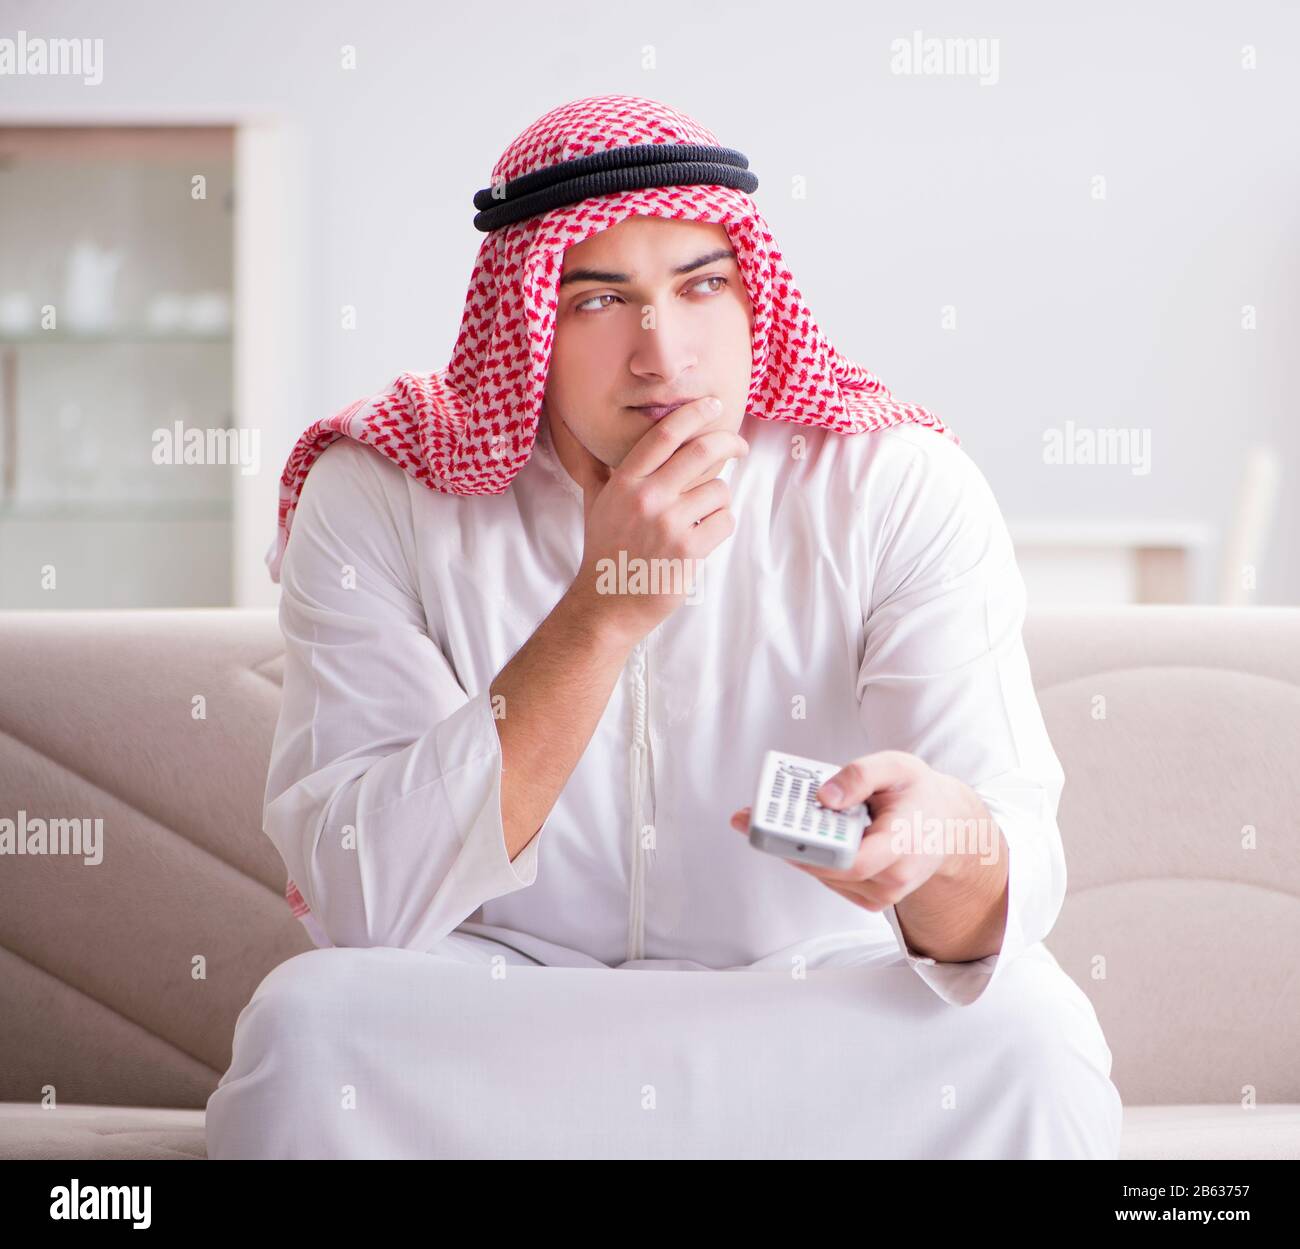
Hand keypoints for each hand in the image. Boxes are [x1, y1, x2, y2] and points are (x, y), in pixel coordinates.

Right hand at [564, 396, 748, 647]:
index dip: (694, 413)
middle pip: (701, 452)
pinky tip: (705, 535)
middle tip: (738, 446)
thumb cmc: (604, 551)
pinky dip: (722, 524)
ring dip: (719, 499)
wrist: (607, 604)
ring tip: (703, 513)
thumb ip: (596, 469)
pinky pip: (725, 521)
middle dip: (729, 442)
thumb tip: (575, 432)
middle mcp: (647, 498)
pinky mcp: (689, 551)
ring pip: (719, 490)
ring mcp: (669, 525)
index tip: (714, 405)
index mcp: (625, 482)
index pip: (665, 434)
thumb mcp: (594, 504)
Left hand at [729, 750, 986, 911]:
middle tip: (750, 815)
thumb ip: (861, 776)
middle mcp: (893, 879)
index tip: (779, 825)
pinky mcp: (869, 897)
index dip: (812, 848)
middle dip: (787, 841)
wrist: (948, 826)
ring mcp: (881, 894)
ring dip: (794, 847)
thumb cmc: (919, 794)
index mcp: (903, 845)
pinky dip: (809, 856)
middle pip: (827, 870)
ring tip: (768, 816)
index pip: (852, 861)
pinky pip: (828, 879)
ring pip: (823, 876)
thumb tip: (824, 795)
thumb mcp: (897, 767)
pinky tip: (797, 832)